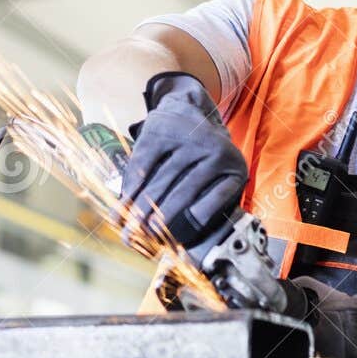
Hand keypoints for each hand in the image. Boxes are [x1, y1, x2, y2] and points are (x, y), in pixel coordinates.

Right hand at [120, 72, 247, 247]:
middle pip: (183, 193)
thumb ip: (216, 202)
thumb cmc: (207, 157)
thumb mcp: (224, 174)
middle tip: (147, 241)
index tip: (178, 243)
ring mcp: (184, 138)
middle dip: (162, 221)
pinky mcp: (159, 132)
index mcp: (233, 165)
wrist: (190, 110)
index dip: (196, 223)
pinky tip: (123, 202)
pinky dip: (132, 186)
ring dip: (142, 208)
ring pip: (160, 181)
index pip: (216, 199)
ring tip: (130, 229)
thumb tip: (195, 247)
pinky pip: (143, 164)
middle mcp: (212, 149)